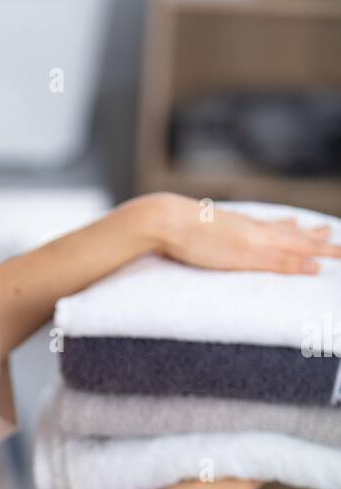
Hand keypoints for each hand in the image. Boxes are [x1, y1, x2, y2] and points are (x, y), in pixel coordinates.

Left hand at [148, 192, 340, 274]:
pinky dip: (269, 222)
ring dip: (294, 229)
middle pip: (292, 235)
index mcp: (263, 238)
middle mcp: (255, 228)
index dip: (324, 253)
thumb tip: (315, 268)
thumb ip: (279, 263)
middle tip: (334, 236)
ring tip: (307, 225)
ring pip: (274, 226)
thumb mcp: (245, 258)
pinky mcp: (222, 223)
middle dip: (315, 240)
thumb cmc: (202, 244)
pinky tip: (264, 221)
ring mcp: (238, 224)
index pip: (302, 248)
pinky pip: (255, 223)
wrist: (165, 220)